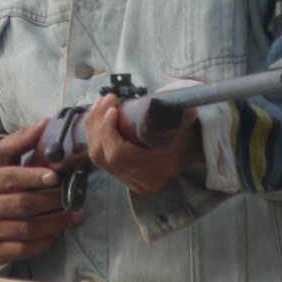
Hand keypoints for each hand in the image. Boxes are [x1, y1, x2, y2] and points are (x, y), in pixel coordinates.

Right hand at [0, 120, 84, 267]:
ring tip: (76, 215)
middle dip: (53, 201)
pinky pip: (22, 249)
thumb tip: (46, 124)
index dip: (34, 177)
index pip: (10, 178)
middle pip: (23, 205)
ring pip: (26, 229)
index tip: (56, 177)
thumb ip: (20, 141)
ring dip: (56, 223)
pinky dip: (44, 242)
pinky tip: (57, 232)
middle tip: (76, 196)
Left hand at [85, 95, 202, 196]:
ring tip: (98, 104)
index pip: (118, 154)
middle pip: (103, 155)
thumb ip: (185, 117)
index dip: (108, 131)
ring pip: (98, 157)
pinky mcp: (122, 176)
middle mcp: (139, 181)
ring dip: (93, 128)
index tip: (113, 109)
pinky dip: (95, 137)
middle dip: (98, 125)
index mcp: (154, 171)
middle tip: (104, 100)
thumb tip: (188, 108)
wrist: (189, 150)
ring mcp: (129, 181)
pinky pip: (100, 158)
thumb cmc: (186, 134)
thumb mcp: (187, 125)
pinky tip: (96, 117)